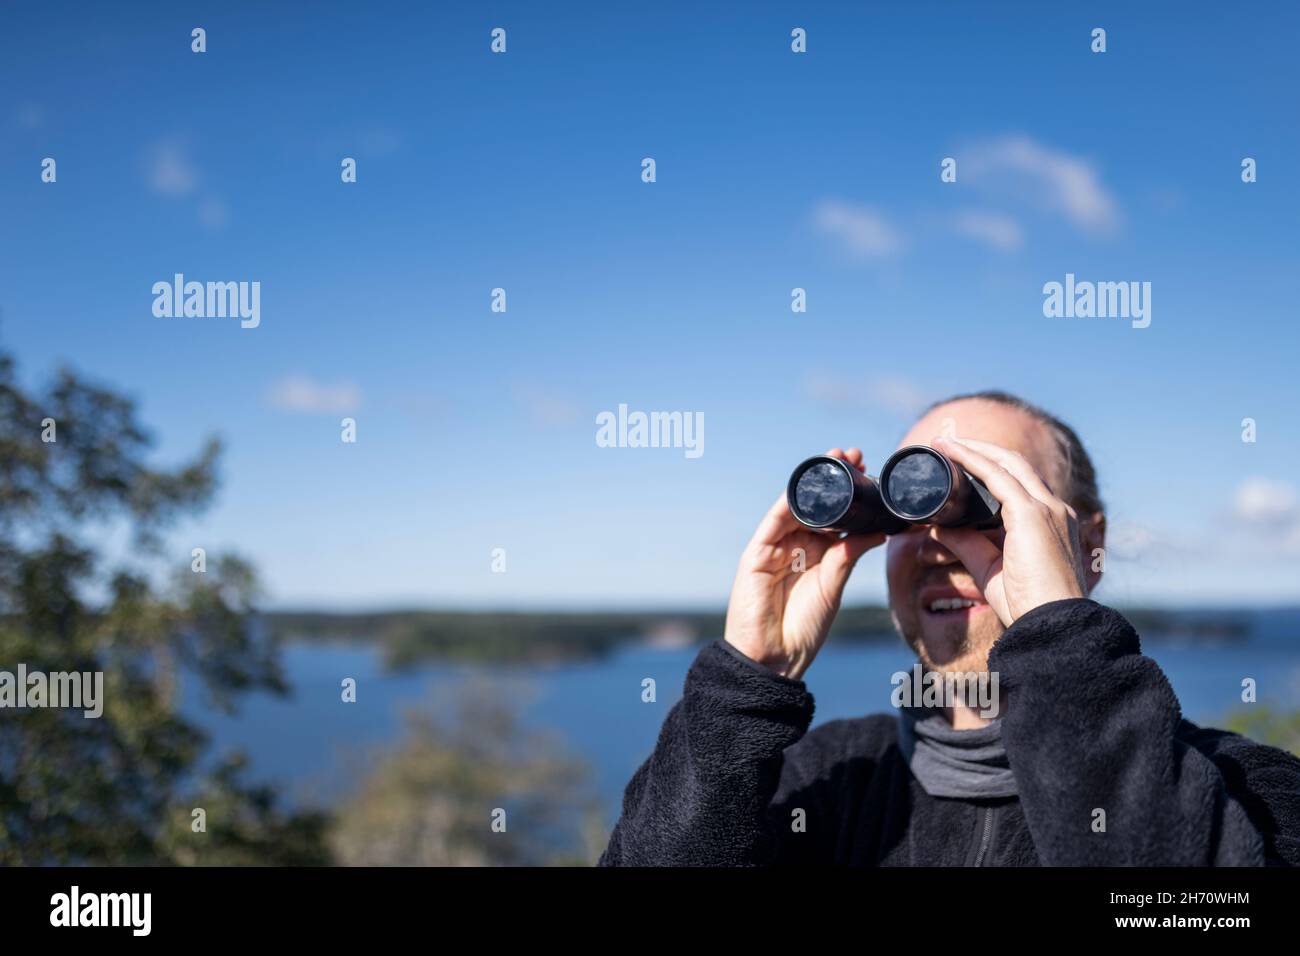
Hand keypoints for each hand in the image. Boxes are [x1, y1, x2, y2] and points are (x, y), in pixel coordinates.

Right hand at [723, 448, 884, 679]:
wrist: (774, 658)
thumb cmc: (803, 628)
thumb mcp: (834, 585)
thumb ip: (848, 554)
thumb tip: (878, 528)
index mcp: (817, 554)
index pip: (835, 515)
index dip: (851, 493)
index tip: (871, 472)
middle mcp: (796, 545)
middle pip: (816, 504)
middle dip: (835, 479)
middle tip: (857, 456)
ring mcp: (775, 548)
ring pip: (795, 506)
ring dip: (813, 483)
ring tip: (835, 461)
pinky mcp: (756, 554)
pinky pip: (772, 523)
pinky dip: (788, 503)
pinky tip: (805, 487)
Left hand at [930, 436, 1085, 626]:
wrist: (1053, 625)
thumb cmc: (1028, 606)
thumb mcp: (990, 569)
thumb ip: (967, 545)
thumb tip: (938, 528)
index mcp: (1050, 523)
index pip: (1021, 483)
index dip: (991, 468)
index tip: (962, 461)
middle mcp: (1054, 509)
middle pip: (1016, 465)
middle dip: (982, 450)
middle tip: (949, 444)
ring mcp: (1047, 509)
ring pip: (1007, 463)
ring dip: (974, 449)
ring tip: (945, 442)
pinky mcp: (1033, 514)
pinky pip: (997, 476)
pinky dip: (973, 460)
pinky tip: (953, 453)